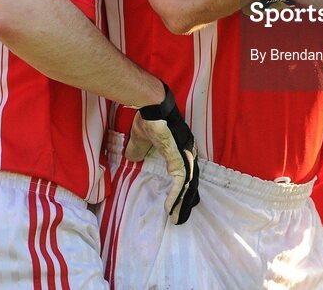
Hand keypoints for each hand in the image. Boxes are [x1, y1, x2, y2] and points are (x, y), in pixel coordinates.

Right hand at [125, 83, 200, 224]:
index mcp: (180, 150)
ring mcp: (185, 155)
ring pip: (187, 184)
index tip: (176, 204)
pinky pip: (180, 180)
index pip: (184, 173)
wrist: (151, 106)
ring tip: (177, 218)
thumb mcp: (140, 140)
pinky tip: (170, 207)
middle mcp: (187, 153)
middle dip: (186, 201)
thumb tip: (132, 159)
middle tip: (180, 218)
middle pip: (190, 182)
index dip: (181, 189)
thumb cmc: (148, 118)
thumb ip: (138, 150)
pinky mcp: (179, 157)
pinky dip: (176, 195)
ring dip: (182, 203)